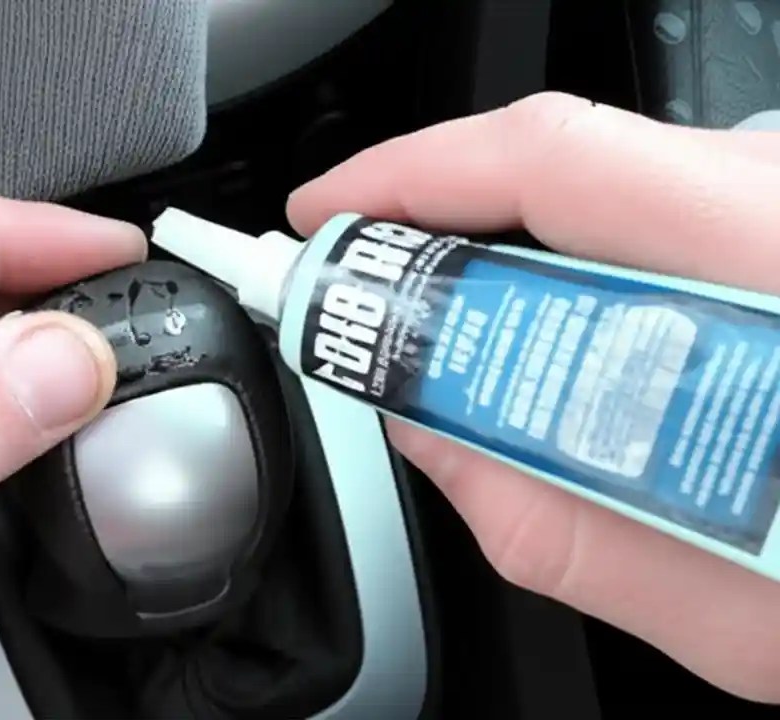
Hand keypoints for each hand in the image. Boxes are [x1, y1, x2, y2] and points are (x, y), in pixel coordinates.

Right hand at [288, 92, 779, 703]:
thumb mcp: (736, 621)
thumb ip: (550, 523)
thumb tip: (431, 433)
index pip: (546, 157)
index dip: (406, 174)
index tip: (322, 221)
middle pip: (577, 176)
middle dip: (449, 246)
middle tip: (379, 327)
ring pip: (635, 207)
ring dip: (541, 281)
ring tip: (509, 385)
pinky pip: (691, 231)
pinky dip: (620, 292)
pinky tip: (618, 378)